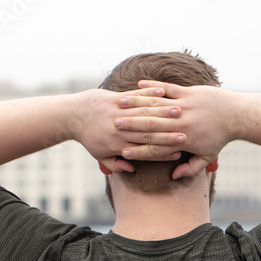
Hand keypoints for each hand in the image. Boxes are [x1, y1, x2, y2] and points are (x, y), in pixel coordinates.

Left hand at [69, 87, 187, 173]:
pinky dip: (149, 94)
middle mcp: (120, 130)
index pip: (147, 149)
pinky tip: (163, 92)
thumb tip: (131, 169)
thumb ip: (116, 165)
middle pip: (149, 133)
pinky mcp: (116, 99)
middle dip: (169, 133)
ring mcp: (118, 113)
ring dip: (163, 112)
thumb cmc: (88, 137)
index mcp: (119, 145)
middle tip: (187, 133)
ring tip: (181, 111)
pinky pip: (135, 96)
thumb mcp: (100, 155)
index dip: (164, 150)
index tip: (180, 150)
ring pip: (145, 113)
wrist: (73, 115)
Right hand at [114, 80, 237, 177]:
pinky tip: (139, 84)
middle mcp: (182, 123)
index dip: (138, 150)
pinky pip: (167, 88)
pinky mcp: (189, 92)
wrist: (235, 115)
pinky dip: (152, 86)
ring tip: (119, 104)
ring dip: (136, 104)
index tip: (122, 151)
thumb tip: (174, 175)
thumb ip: (190, 169)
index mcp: (183, 140)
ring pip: (156, 105)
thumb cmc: (219, 138)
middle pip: (151, 125)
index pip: (156, 147)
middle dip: (130, 125)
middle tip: (113, 125)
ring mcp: (185, 105)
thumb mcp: (206, 156)